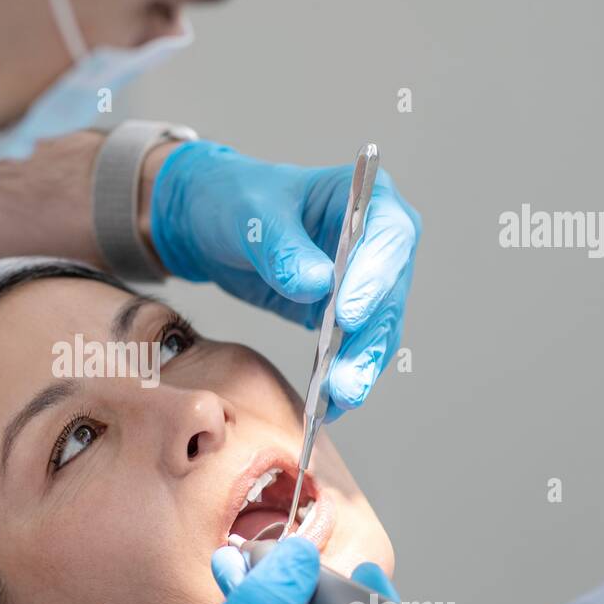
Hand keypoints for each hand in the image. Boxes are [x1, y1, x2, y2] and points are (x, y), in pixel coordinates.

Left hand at [147, 141, 420, 419]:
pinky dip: (340, 376)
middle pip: (388, 293)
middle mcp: (379, 241)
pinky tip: (325, 406)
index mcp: (367, 197)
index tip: (347, 314)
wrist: (215, 224)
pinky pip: (353, 349)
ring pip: (376, 330)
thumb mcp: (251, 215)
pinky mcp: (347, 313)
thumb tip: (316, 284)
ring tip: (338, 401)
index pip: (387, 236)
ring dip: (359, 367)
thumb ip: (281, 247)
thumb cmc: (236, 200)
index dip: (372, 277)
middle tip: (345, 379)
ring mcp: (366, 280)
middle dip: (367, 340)